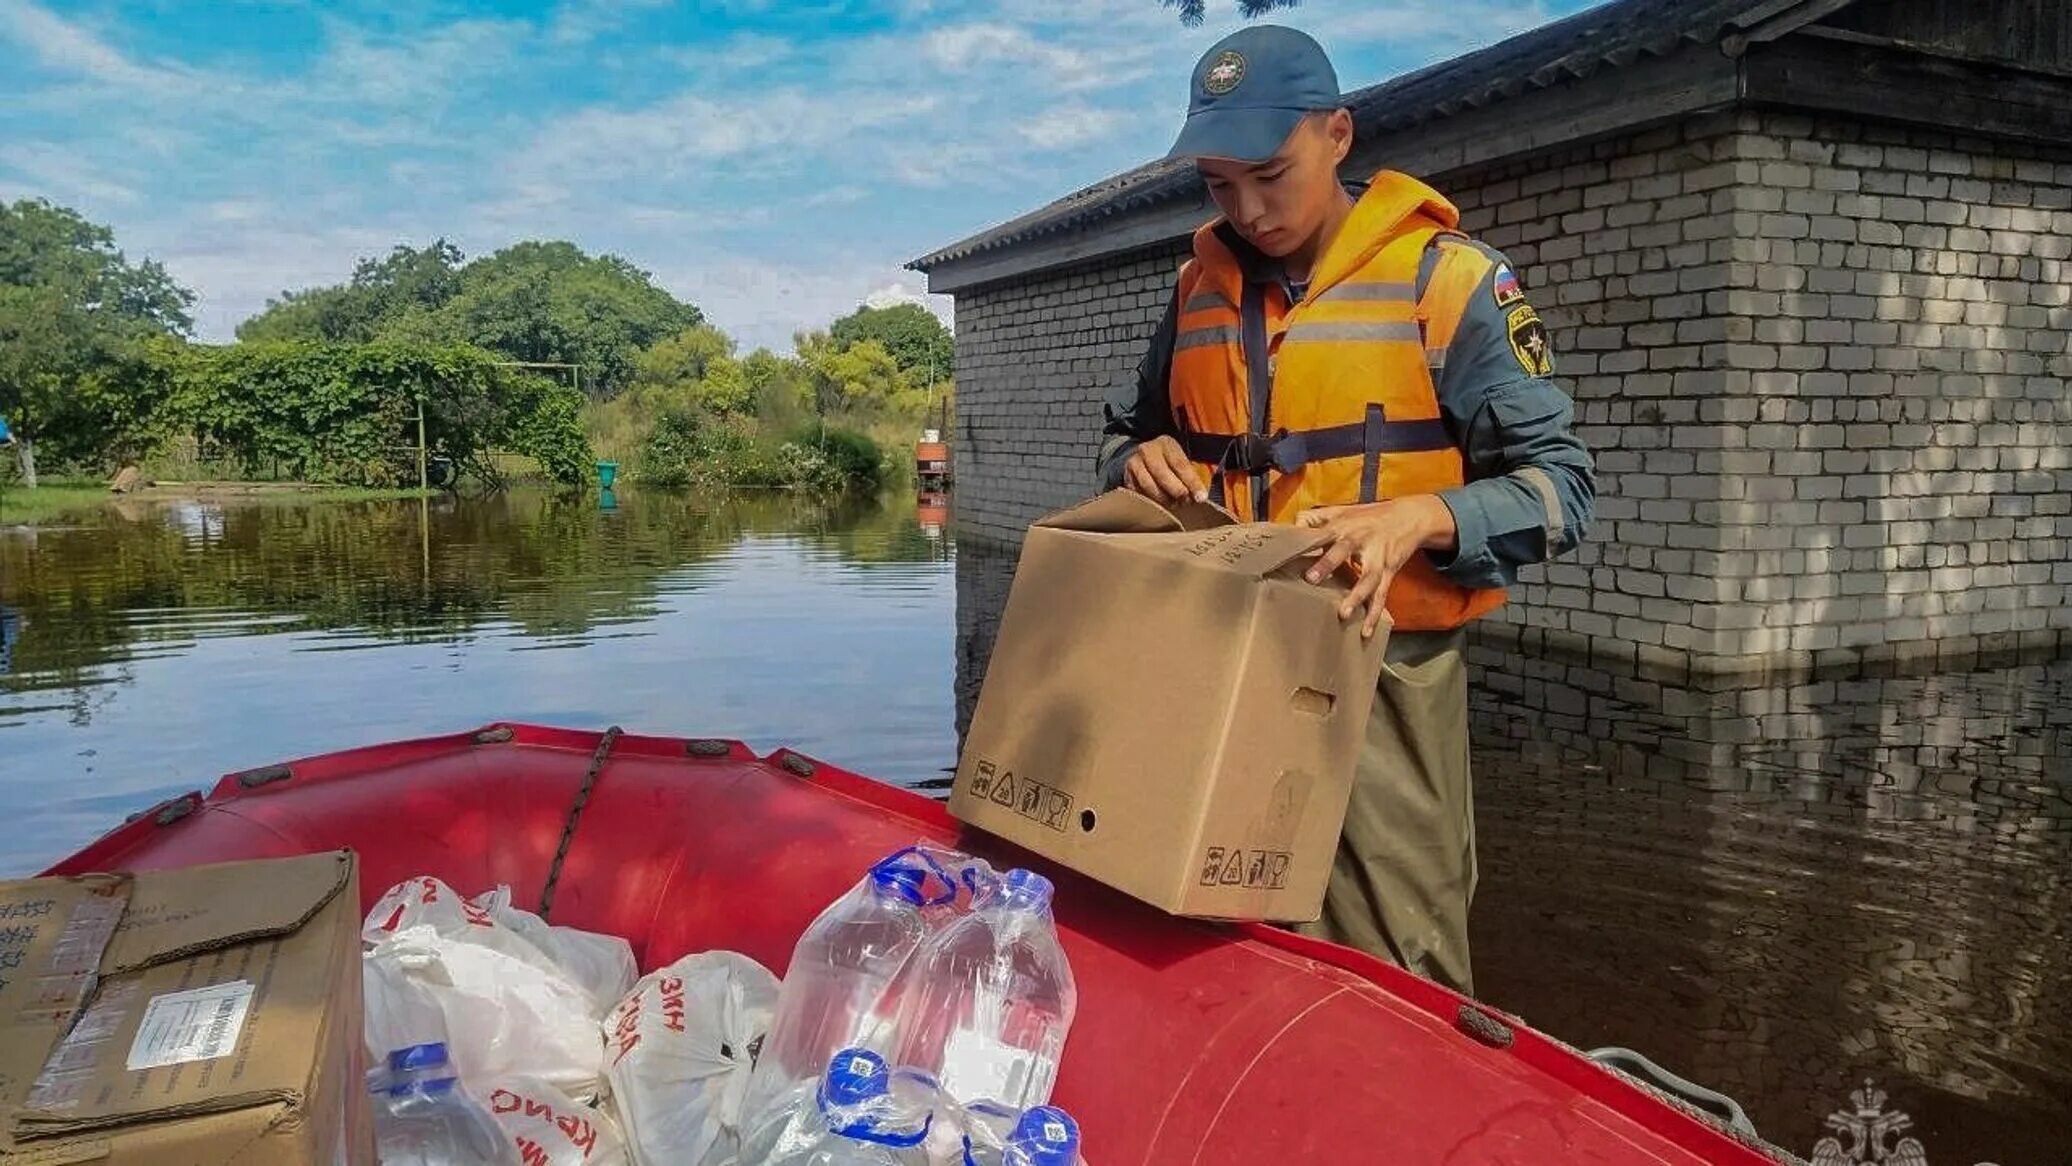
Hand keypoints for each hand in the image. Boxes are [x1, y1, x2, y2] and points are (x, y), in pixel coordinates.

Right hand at [1121, 435, 1206, 504]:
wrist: (1145, 458)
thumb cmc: (1170, 462)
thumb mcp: (1182, 460)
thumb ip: (1192, 474)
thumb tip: (1200, 495)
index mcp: (1166, 443)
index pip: (1180, 464)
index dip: (1192, 482)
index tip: (1201, 497)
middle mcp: (1147, 450)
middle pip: (1162, 474)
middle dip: (1177, 491)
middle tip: (1186, 502)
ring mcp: (1134, 463)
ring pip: (1148, 486)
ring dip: (1164, 499)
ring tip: (1175, 504)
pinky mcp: (1127, 477)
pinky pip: (1139, 494)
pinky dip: (1152, 502)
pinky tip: (1161, 504)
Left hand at [1296, 496, 1458, 637]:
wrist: (1411, 517)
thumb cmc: (1370, 516)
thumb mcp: (1343, 510)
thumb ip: (1314, 518)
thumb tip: (1289, 530)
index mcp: (1345, 525)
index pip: (1322, 532)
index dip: (1307, 540)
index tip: (1289, 552)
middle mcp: (1361, 540)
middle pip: (1343, 550)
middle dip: (1328, 563)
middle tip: (1311, 578)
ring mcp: (1377, 558)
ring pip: (1367, 578)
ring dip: (1356, 596)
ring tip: (1343, 613)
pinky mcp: (1389, 572)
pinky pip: (1381, 596)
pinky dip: (1374, 615)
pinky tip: (1365, 631)